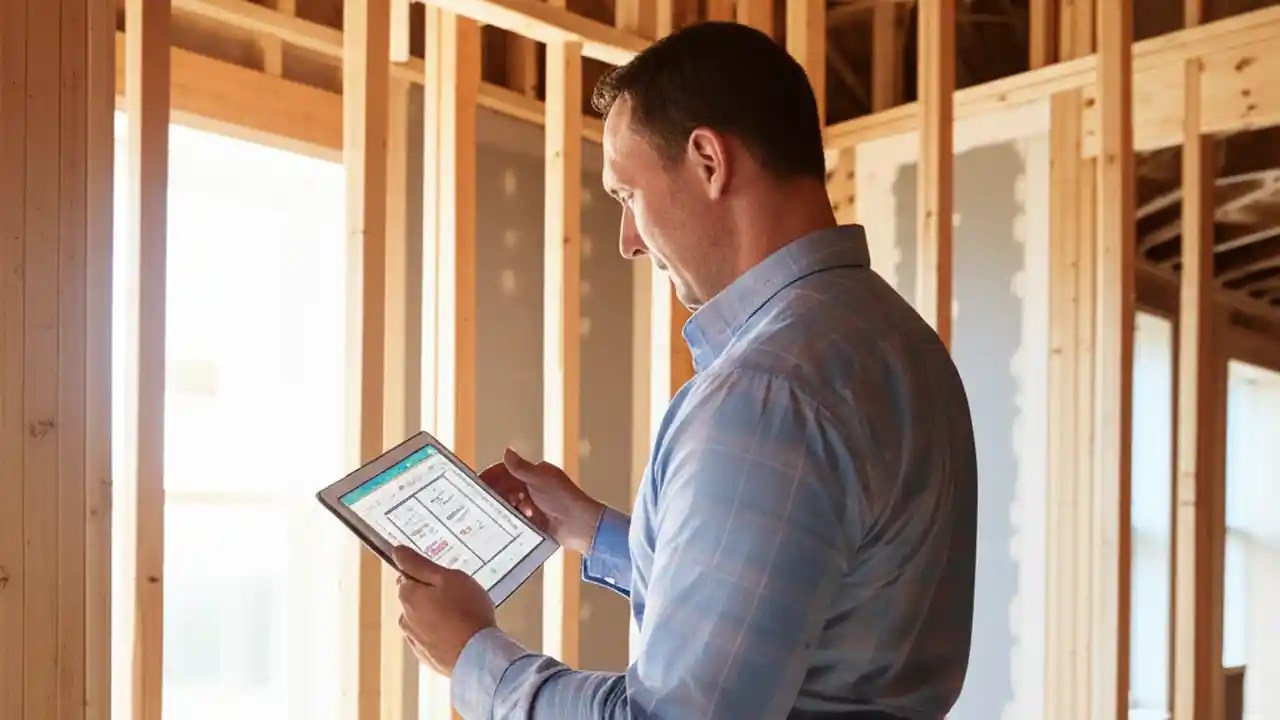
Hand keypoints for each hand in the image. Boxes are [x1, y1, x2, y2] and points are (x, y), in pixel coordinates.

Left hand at [393, 545, 495, 676]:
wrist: (478, 654)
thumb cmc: (466, 612)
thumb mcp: (447, 577)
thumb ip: (419, 564)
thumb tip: (397, 551)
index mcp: (408, 595)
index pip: (408, 576)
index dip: (428, 575)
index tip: (446, 579)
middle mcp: (405, 618)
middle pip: (415, 598)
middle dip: (432, 596)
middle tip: (458, 597)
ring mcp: (414, 640)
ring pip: (422, 619)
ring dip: (436, 616)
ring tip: (462, 617)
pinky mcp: (426, 656)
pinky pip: (431, 638)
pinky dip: (441, 634)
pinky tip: (459, 634)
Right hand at [478, 447, 605, 554]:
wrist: (580, 526)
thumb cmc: (564, 499)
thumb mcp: (540, 480)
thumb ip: (521, 468)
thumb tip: (507, 451)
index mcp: (537, 473)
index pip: (508, 470)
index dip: (493, 475)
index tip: (478, 482)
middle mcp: (534, 487)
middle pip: (507, 487)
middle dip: (495, 492)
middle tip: (481, 500)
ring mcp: (533, 504)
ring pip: (509, 503)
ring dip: (504, 505)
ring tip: (497, 510)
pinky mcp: (534, 521)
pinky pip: (515, 518)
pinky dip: (511, 517)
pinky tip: (509, 519)